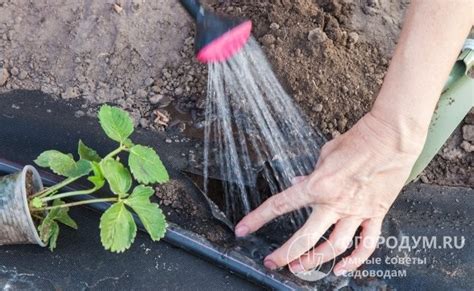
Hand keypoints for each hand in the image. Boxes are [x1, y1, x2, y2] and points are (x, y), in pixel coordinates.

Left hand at [234, 111, 424, 275]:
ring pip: (335, 246)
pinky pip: (367, 243)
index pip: (280, 205)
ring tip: (301, 267)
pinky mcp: (376, 214)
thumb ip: (310, 174)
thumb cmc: (357, 141)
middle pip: (307, 237)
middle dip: (286, 254)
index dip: (258, 218)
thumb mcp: (325, 154)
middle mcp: (335, 202)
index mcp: (318, 185)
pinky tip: (343, 269)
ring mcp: (357, 211)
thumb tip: (297, 185)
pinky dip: (356, 260)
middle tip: (272, 262)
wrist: (390, 137)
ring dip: (316, 261)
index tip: (243, 229)